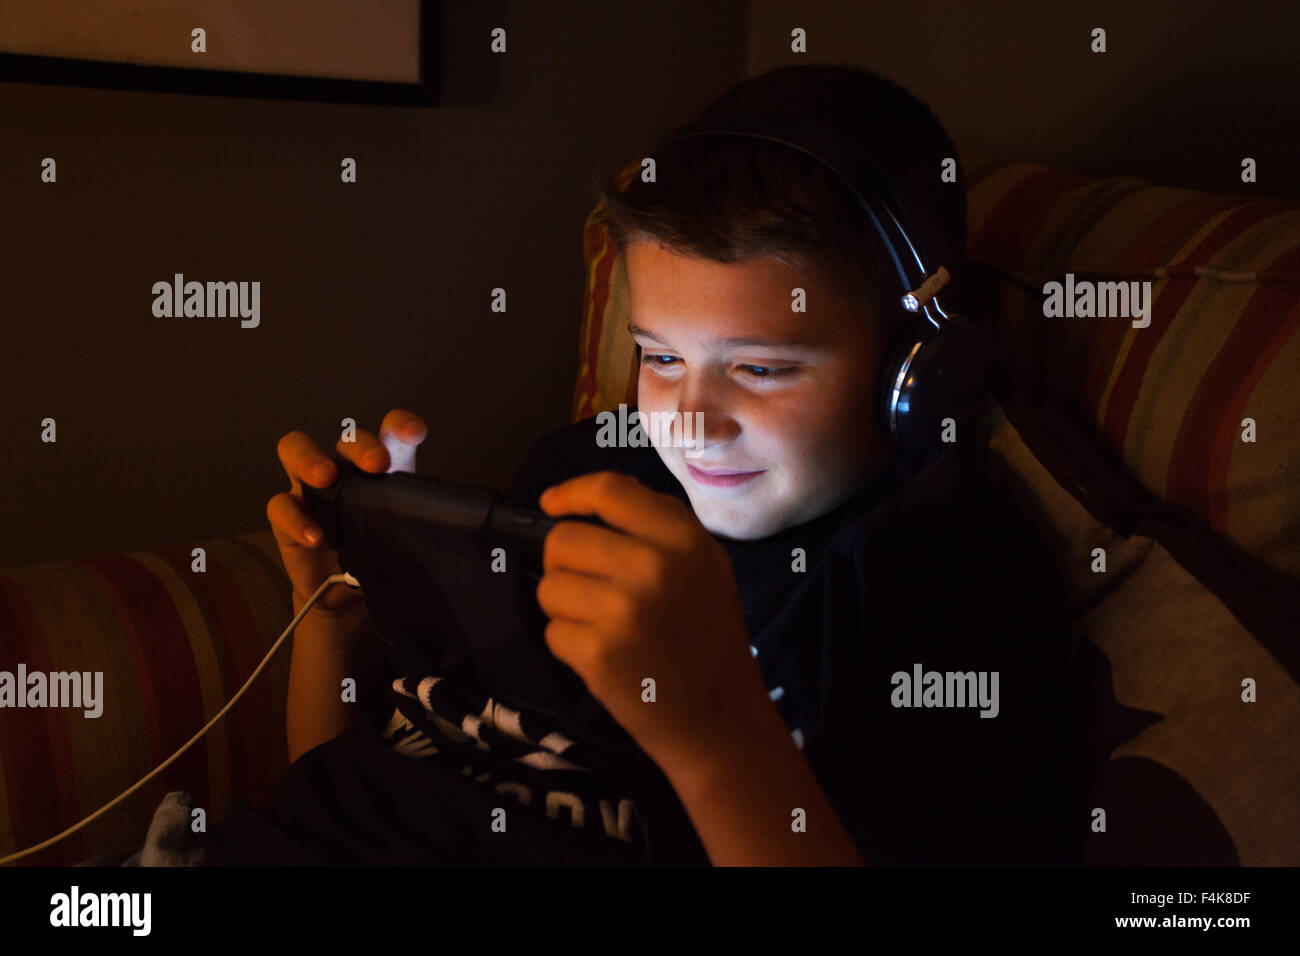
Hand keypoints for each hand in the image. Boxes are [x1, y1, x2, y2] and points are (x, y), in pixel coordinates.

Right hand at [267, 408, 427, 613]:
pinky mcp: (287, 517)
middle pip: (345, 439)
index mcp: (379, 467)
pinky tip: (315, 536)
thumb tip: (459, 521)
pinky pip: (280, 506)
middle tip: (376, 464)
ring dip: (310, 460)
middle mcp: (343, 469)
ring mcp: (310, 489)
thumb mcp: (403, 533)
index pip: (390, 433)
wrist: (346, 596)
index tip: (413, 433)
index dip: (400, 426)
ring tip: (325, 478)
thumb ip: (421, 520)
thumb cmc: (377, 551)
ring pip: (296, 450)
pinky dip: (296, 519)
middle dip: (360, 445)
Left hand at [534, 471, 770, 772]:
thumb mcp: (705, 566)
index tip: (551, 504)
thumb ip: (659, 524)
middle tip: (589, 589)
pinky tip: (604, 656)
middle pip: (563, 540)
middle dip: (563, 564)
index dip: (570, 493)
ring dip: (564, 607)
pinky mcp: (599, 654)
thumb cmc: (709, 638)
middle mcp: (653, 568)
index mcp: (683, 540)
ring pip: (549, 587)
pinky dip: (569, 645)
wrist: (720, 720)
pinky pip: (552, 631)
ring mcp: (624, 612)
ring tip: (602, 626)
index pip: (610, 492)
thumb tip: (598, 496)